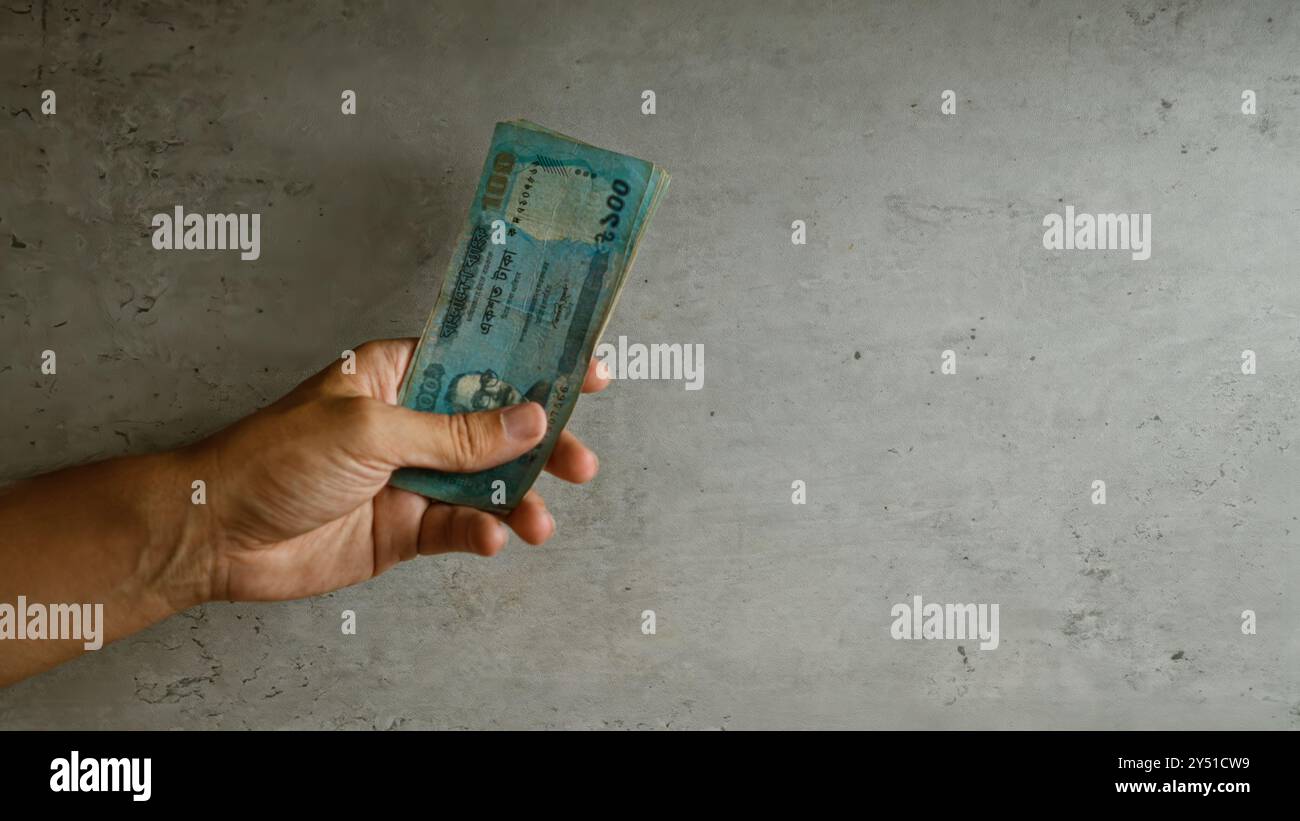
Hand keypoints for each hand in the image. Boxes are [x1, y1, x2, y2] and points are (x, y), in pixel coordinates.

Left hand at [184, 339, 609, 601]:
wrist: (218, 534)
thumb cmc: (272, 458)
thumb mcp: (370, 431)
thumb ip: (454, 434)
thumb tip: (527, 421)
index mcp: (398, 374)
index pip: (479, 360)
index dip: (533, 364)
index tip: (585, 371)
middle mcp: (411, 422)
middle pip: (496, 426)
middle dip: (541, 443)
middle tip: (579, 461)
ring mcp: (411, 476)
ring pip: (487, 483)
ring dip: (520, 499)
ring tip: (541, 520)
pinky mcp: (406, 527)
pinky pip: (461, 527)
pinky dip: (482, 533)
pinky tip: (493, 538)